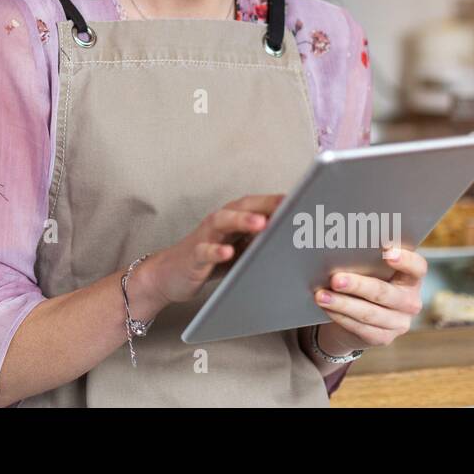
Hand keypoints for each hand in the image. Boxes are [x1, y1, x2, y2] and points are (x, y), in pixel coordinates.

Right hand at [133, 195, 283, 310]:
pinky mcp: (192, 257)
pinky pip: (203, 251)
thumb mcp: (239, 250)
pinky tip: (227, 253)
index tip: (303, 198)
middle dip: (264, 204)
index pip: (256, 204)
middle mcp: (218, 223)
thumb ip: (259, 241)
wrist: (169, 274)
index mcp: (232, 220)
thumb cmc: (210, 260)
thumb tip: (293, 238)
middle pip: (241, 206)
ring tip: (261, 223)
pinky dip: (215, 251)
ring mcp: (204, 238)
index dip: (277, 201)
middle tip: (286, 205)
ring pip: (221, 222)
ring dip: (241, 221)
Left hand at [313, 247, 426, 353]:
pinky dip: (341, 317)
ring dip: (342, 304)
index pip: (418, 268)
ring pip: (369, 313)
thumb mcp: (371, 271)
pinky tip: (327, 308)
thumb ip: (366, 262)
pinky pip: (360, 328)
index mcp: (411, 279)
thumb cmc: (365, 282)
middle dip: (358, 285)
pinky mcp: (383, 338)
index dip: (406, 260)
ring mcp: (399, 323)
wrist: (359, 317)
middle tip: (336, 279)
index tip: (386, 251)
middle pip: (385, 293)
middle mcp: (410, 302)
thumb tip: (339, 251)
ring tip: (321, 296)